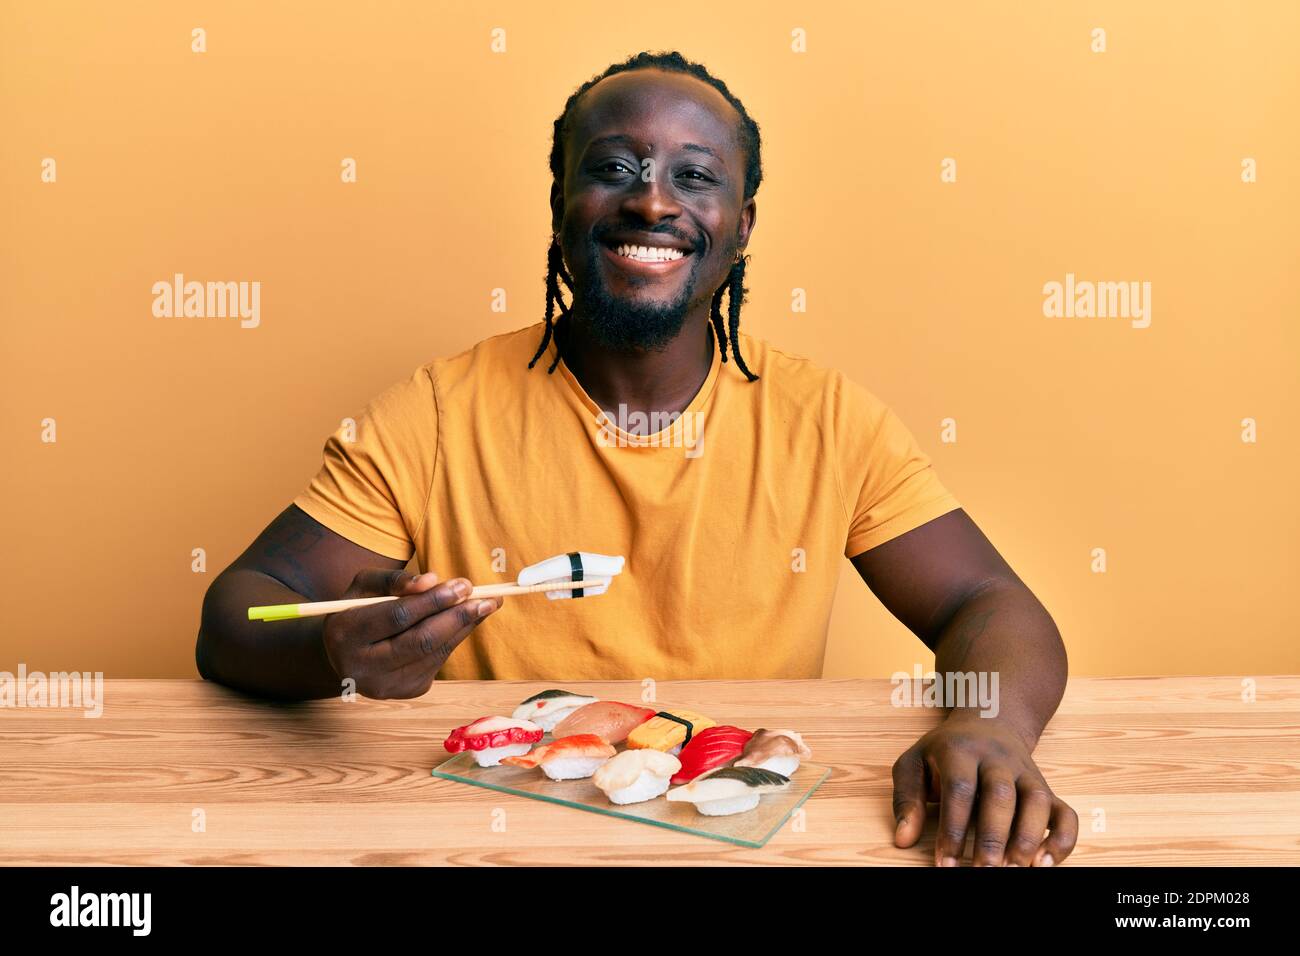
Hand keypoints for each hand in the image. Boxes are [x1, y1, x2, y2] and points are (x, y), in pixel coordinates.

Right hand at [322, 569, 501, 698]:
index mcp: (345, 633)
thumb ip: (395, 580)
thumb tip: (432, 580)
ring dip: (464, 627)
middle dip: (458, 617)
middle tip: (487, 598)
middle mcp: (362, 666)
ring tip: (486, 605)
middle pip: (421, 640)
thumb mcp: (365, 586)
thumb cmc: (357, 610)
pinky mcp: (406, 692)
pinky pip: (438, 661)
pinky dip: (455, 639)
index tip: (464, 585)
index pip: (398, 616)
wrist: (345, 654)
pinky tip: (466, 622)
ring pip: (435, 653)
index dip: (434, 601)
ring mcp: (385, 685)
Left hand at [892, 713, 1077, 865]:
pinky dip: (1061, 839)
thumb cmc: (945, 751)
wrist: (989, 720)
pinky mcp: (1047, 788)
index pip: (959, 789)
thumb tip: (903, 840)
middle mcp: (997, 759)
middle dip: (992, 837)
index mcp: (960, 751)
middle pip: (1000, 795)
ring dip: (1028, 838)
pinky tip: (1044, 864)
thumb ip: (906, 799)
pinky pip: (1065, 813)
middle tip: (983, 872)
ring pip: (1036, 801)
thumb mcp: (914, 762)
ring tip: (1014, 869)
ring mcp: (1026, 773)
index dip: (953, 829)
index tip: (945, 864)